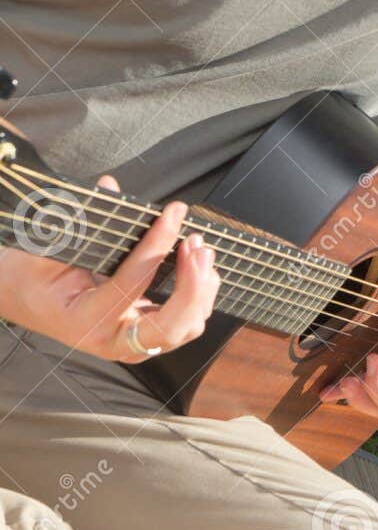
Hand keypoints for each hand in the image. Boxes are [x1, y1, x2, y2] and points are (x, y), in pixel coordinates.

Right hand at [0, 175, 218, 362]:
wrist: (24, 298)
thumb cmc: (32, 275)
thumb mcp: (46, 249)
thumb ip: (79, 221)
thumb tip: (111, 186)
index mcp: (85, 321)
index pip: (132, 284)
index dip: (157, 246)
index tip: (173, 213)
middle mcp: (112, 341)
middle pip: (171, 327)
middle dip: (192, 286)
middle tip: (196, 244)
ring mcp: (132, 343)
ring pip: (185, 328)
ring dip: (201, 289)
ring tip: (199, 249)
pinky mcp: (145, 335)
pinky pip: (185, 323)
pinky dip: (199, 296)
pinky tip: (196, 266)